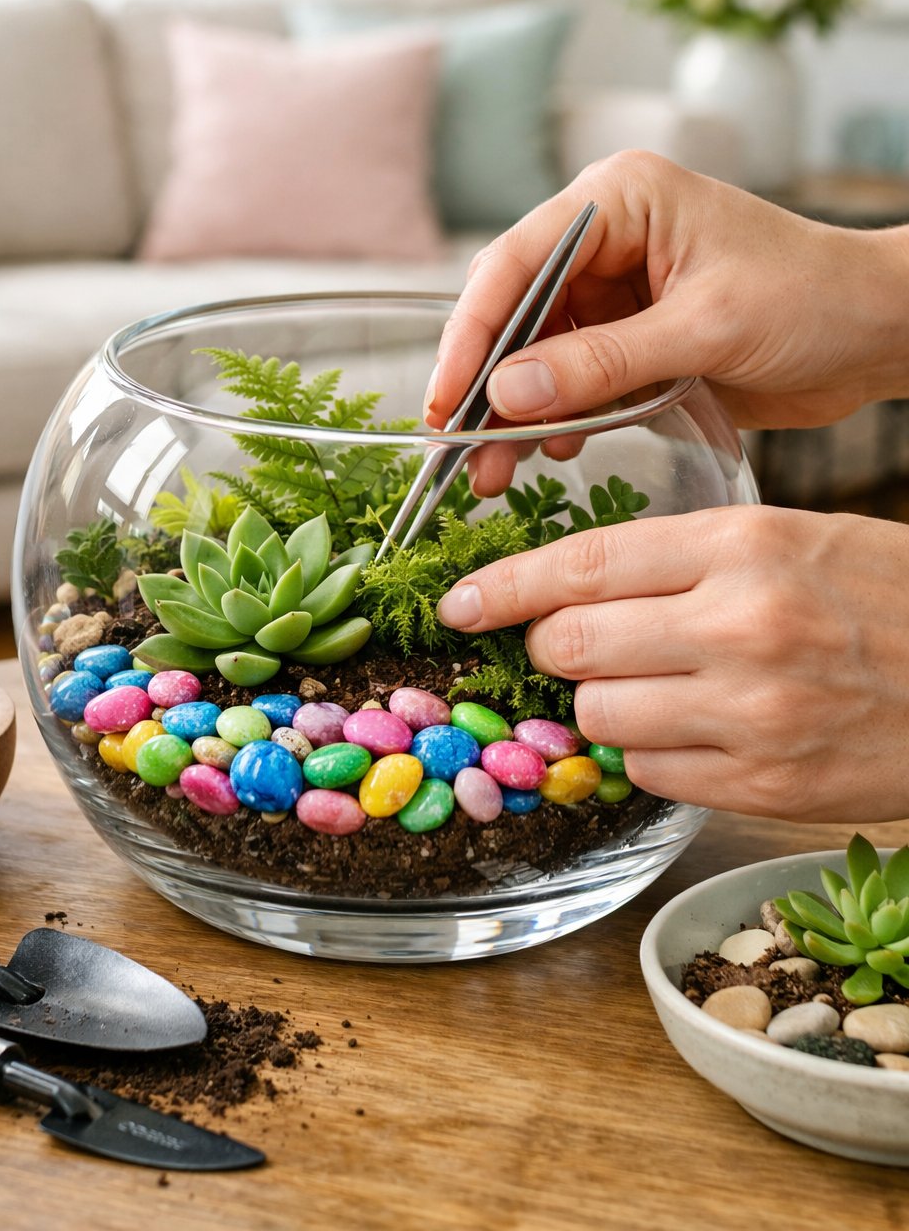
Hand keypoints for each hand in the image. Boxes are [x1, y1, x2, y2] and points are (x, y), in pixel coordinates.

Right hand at [426, 153, 908, 447]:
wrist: (878, 332)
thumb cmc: (813, 299)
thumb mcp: (704, 329)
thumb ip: (602, 361)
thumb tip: (506, 393)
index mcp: (619, 199)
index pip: (516, 261)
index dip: (471, 333)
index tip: (444, 401)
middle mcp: (607, 236)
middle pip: (513, 308)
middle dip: (485, 384)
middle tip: (460, 452)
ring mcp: (616, 289)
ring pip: (534, 352)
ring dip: (514, 413)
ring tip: (496, 474)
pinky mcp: (631, 336)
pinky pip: (571, 378)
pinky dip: (556, 418)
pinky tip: (554, 453)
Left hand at [436, 506, 908, 822]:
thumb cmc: (888, 598)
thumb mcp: (793, 538)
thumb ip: (683, 558)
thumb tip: (572, 588)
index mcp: (744, 546)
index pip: (581, 564)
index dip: (502, 586)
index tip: (459, 601)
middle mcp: (740, 628)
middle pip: (571, 645)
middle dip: (554, 646)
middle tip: (574, 642)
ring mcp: (752, 715)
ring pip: (600, 716)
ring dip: (605, 702)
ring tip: (659, 684)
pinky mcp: (764, 788)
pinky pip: (650, 774)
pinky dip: (653, 753)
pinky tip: (699, 730)